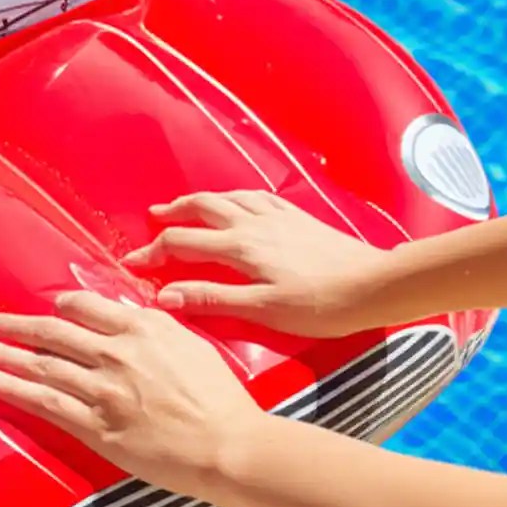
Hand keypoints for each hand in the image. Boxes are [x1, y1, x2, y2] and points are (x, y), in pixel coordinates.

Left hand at [0, 291, 264, 499]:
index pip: (83, 306)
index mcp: (141, 327)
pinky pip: (43, 401)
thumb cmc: (219, 397)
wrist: (227, 444)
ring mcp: (101, 389)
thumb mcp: (190, 344)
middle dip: (11, 325)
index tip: (42, 310)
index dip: (56, 307)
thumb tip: (127, 315)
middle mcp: (115, 352)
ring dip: (0, 354)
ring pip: (38, 364)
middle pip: (50, 331)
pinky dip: (11, 389)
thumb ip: (154, 327)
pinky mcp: (95, 425)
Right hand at [122, 191, 391, 337]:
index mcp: (239, 248)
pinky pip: (255, 196)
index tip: (132, 264)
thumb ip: (211, 299)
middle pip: (201, 208)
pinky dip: (234, 196)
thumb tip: (165, 295)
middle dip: (172, 213)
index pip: (182, 243)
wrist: (374, 285)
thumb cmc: (319, 304)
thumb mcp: (262, 309)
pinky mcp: (297, 216)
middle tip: (153, 219)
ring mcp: (276, 216)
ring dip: (200, 201)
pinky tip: (235, 201)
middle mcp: (253, 224)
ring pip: (227, 198)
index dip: (152, 253)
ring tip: (184, 205)